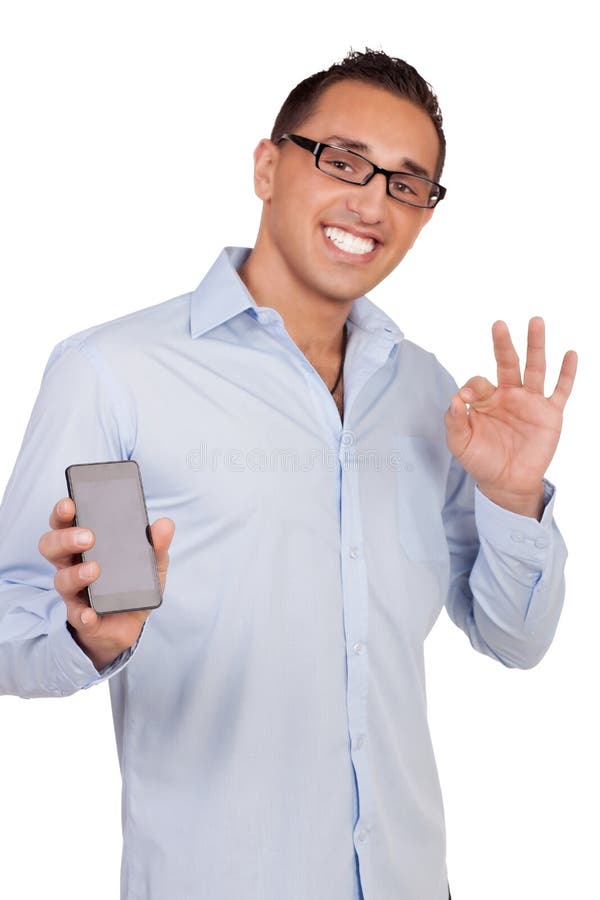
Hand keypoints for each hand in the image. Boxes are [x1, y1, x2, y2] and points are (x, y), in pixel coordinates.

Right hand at [38, 497, 175, 669]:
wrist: (128, 624)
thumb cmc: (131, 583)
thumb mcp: (150, 562)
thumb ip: (156, 544)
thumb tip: (165, 524)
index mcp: (84, 545)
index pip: (65, 523)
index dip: (62, 513)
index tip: (70, 503)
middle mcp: (72, 565)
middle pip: (52, 546)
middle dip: (65, 538)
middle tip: (87, 537)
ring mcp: (75, 592)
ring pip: (61, 579)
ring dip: (76, 574)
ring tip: (94, 569)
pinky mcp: (83, 617)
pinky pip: (77, 616)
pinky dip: (83, 614)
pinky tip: (90, 613)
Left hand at [444, 317, 576, 517]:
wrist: (506, 483)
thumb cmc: (482, 461)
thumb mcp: (460, 443)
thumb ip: (454, 420)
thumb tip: (456, 398)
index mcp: (486, 400)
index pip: (479, 381)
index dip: (473, 387)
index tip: (467, 398)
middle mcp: (509, 395)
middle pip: (507, 362)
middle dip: (503, 344)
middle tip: (499, 325)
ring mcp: (530, 402)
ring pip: (535, 368)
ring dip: (535, 345)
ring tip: (535, 322)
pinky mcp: (549, 414)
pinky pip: (560, 390)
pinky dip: (567, 373)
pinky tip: (570, 354)